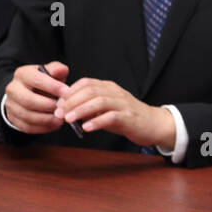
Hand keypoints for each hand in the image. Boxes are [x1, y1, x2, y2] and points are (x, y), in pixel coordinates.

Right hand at [4, 61, 70, 133]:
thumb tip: (62, 70)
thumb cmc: (43, 82)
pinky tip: (54, 125)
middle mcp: (13, 89)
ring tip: (61, 119)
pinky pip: (26, 126)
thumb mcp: (50, 72)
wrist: (28, 92)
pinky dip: (42, 128)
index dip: (52, 86)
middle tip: (63, 109)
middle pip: (28, 100)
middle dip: (48, 106)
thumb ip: (57, 69)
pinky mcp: (12, 118)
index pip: (36, 80)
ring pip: (27, 115)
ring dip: (46, 119)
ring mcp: (10, 105)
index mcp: (22, 74)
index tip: (66, 92)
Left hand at [54, 77, 174, 149]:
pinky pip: (111, 117)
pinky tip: (87, 128)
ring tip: (69, 119)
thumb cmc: (126, 117)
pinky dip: (97, 122)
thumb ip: (90, 108)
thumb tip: (67, 111)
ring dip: (81, 110)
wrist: (153, 124)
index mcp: (109, 87)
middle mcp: (116, 92)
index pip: (86, 83)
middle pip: (90, 90)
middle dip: (72, 101)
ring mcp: (124, 104)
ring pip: (100, 101)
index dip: (70, 92)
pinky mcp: (129, 117)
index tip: (58, 103)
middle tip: (59, 113)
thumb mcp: (106, 109)